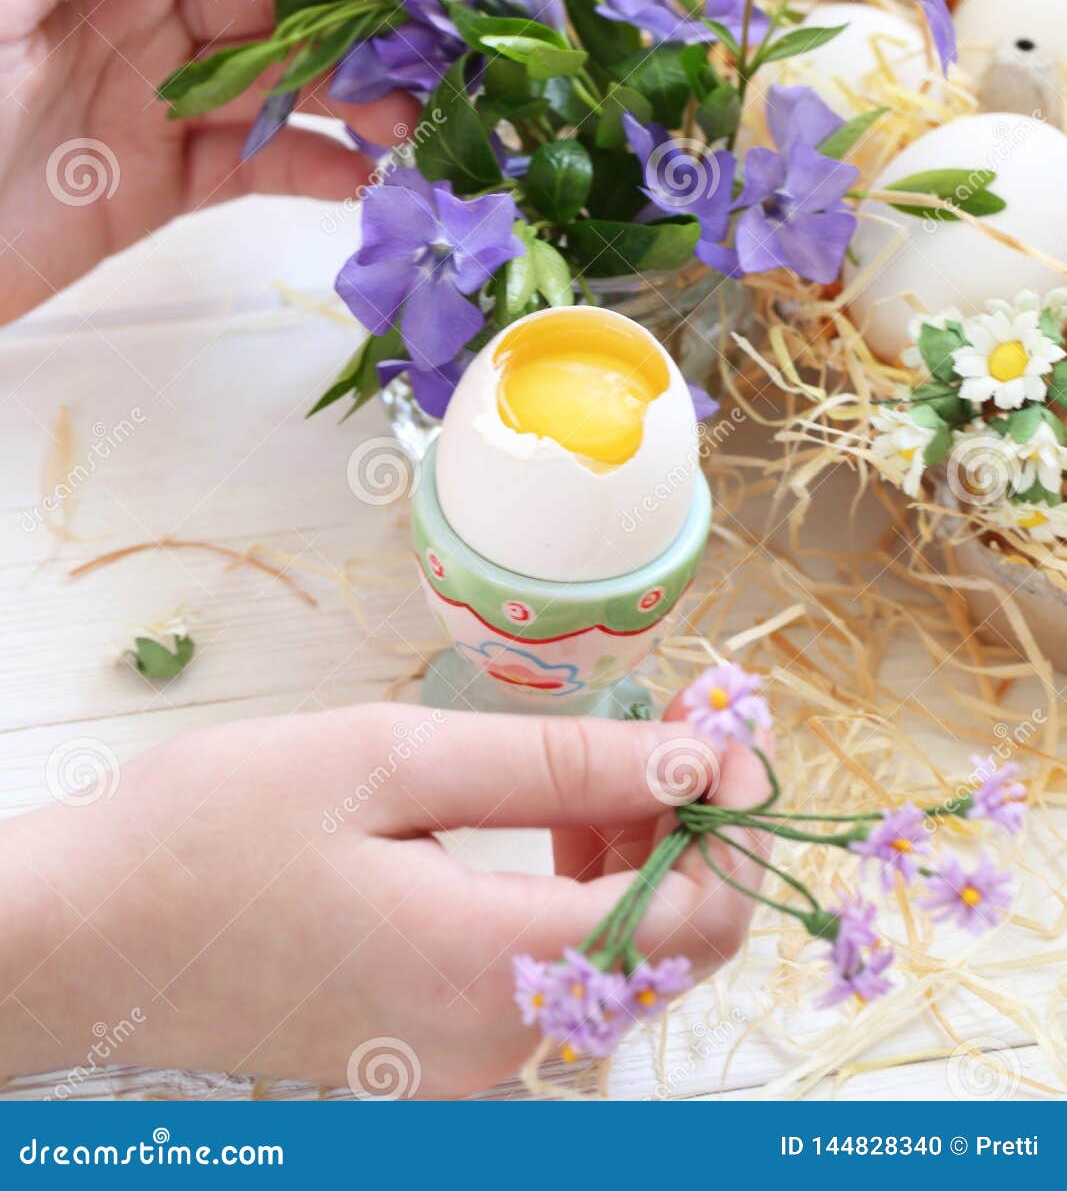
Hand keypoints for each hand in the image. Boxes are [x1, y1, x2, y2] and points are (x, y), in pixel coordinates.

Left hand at [0, 0, 415, 323]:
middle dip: (365, 16)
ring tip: (414, 126)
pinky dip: (324, 169)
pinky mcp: (164, 183)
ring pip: (289, 79)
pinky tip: (369, 179)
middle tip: (433, 61)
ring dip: (361, 94)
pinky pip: (266, 165)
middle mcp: (145, 14)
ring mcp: (161, 101)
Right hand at [0, 702, 768, 1097]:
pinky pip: (554, 994)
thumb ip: (561, 768)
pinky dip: (578, 912)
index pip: (698, 925)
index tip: (727, 737)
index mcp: (485, 971)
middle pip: (670, 959)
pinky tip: (544, 841)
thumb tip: (692, 763)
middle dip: (692, 840)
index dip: (738, 825)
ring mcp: (462, 1071)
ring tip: (593, 778)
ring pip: (618, 977)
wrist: (83, 939)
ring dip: (637, 871)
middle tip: (657, 736)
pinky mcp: (433, 1062)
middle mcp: (492, 1051)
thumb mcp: (392, 760)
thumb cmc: (213, 832)